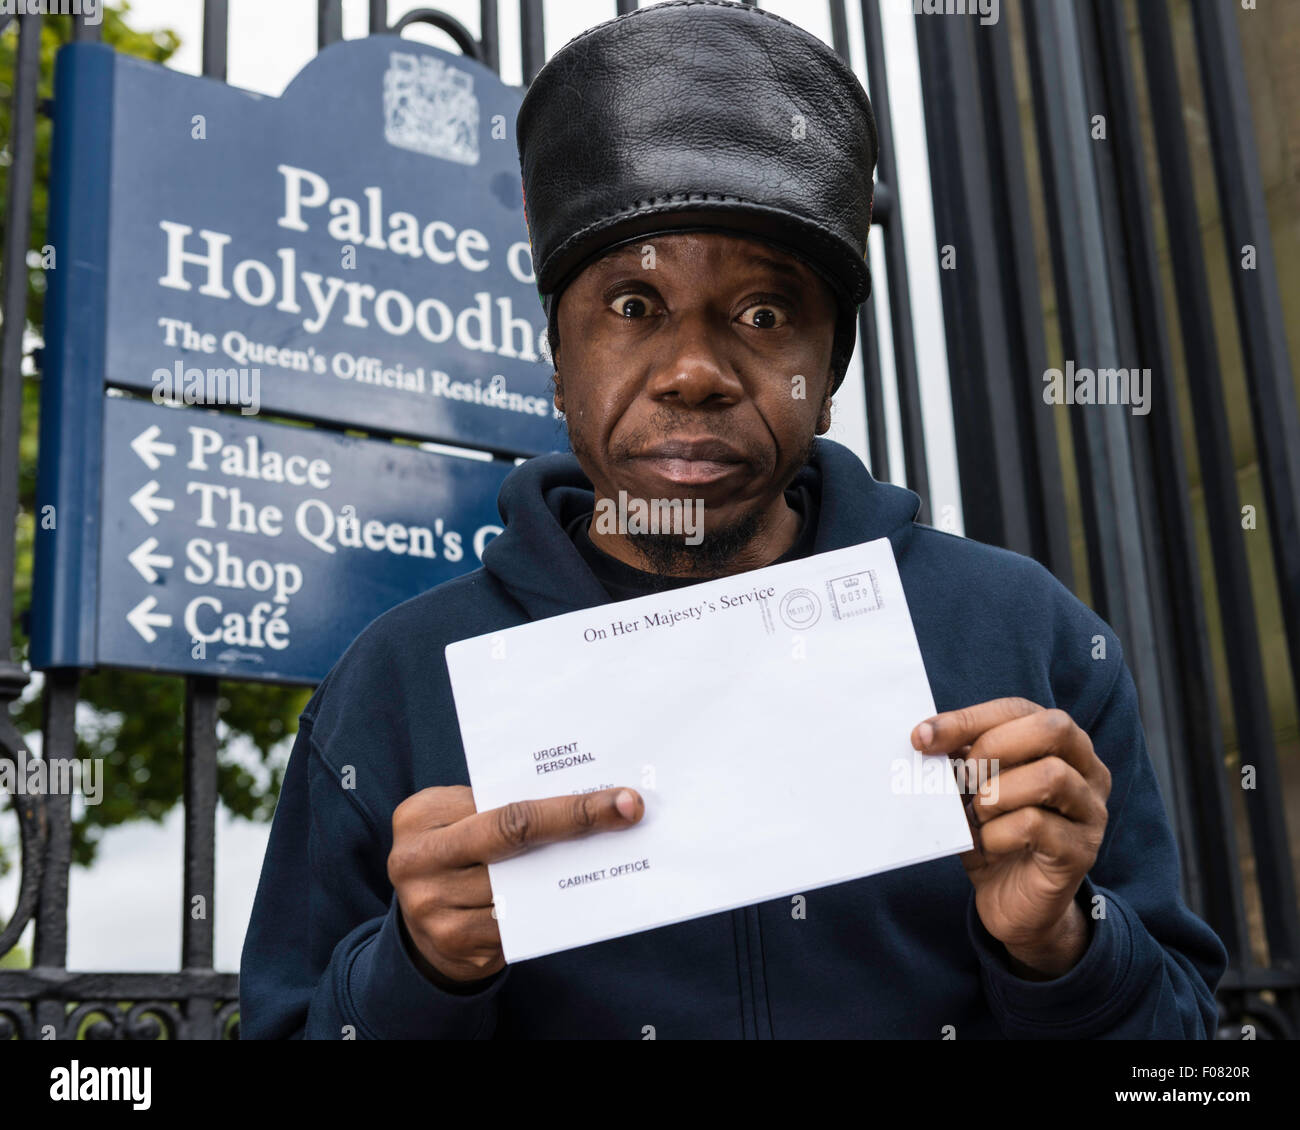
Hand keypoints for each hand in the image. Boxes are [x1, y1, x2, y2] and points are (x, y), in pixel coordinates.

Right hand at [388, 786, 642, 985]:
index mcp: (421, 815)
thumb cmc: (457, 856)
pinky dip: (544, 908)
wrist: (419, 924)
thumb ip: (502, 810)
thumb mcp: (462, 821)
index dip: (568, 805)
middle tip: (629, 812)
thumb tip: (587, 802)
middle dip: (578, 821)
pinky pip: (513, 924)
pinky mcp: (449, 942)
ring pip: (520, 885)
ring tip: (601, 856)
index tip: (620, 800)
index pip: (508, 806)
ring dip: (567, 871)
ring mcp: (430, 905)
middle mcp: (417, 859)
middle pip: (513, 836)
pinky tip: (565, 897)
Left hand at [911, 698, 1110, 978]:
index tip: (921, 737)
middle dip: (994, 747)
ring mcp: (1091, 811)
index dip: (968, 718)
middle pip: (1054, 728)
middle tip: (964, 776)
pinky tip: (988, 846)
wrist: (1012, 902)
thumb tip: (925, 736)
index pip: (1018, 710)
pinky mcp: (1082, 851)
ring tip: (978, 815)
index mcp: (1060, 745)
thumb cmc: (993, 833)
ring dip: (996, 794)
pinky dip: (997, 834)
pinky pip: (1036, 826)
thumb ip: (959, 760)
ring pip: (1051, 776)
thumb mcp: (971, 791)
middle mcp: (1087, 771)